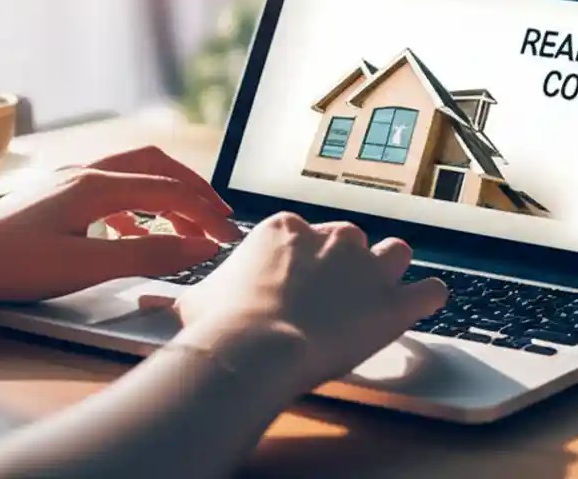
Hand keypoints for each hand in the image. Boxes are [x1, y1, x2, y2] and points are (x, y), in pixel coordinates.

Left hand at [0, 146, 239, 301]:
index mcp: (97, 185)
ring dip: (167, 194)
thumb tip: (199, 246)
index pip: (170, 191)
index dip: (206, 213)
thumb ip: (148, 254)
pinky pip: (111, 189)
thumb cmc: (9, 265)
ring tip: (188, 223)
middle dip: (194, 190)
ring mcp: (68, 181)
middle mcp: (85, 173)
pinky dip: (138, 205)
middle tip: (220, 217)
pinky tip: (138, 230)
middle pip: (157, 167)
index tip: (229, 237)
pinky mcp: (55, 197)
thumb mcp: (86, 266)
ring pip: (134, 174)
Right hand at [148, 213, 446, 388]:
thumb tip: (147, 301)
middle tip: (330, 300)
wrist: (255, 348)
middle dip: (345, 266)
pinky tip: (418, 307)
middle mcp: (333, 238)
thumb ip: (186, 293)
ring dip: (390, 272)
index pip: (306, 236)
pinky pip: (430, 291)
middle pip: (351, 241)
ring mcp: (367, 268)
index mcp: (286, 229)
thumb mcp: (196, 299)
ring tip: (377, 296)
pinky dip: (427, 298)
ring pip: (396, 254)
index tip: (294, 287)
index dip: (303, 264)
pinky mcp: (395, 302)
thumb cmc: (222, 324)